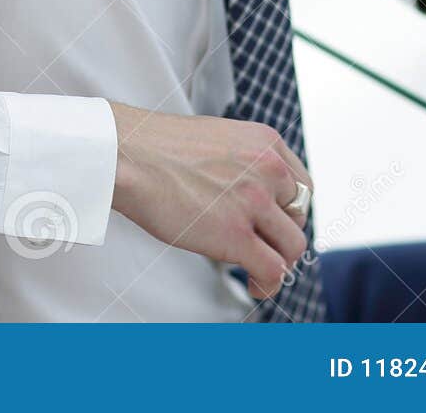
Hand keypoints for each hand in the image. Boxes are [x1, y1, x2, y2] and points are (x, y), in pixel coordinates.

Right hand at [109, 103, 311, 299]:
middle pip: (299, 216)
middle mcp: (268, 168)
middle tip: (260, 246)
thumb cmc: (154, 147)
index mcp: (264, 142)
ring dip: (278, 262)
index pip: (301, 185)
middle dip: (280, 235)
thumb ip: (242, 161)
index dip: (288, 210)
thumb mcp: (216, 139)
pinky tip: (253, 285)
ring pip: (292, 246)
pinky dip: (268, 284)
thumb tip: (250, 192)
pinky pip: (273, 270)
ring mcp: (253, 201)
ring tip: (258, 271)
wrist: (124, 154)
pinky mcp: (236, 234)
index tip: (273, 223)